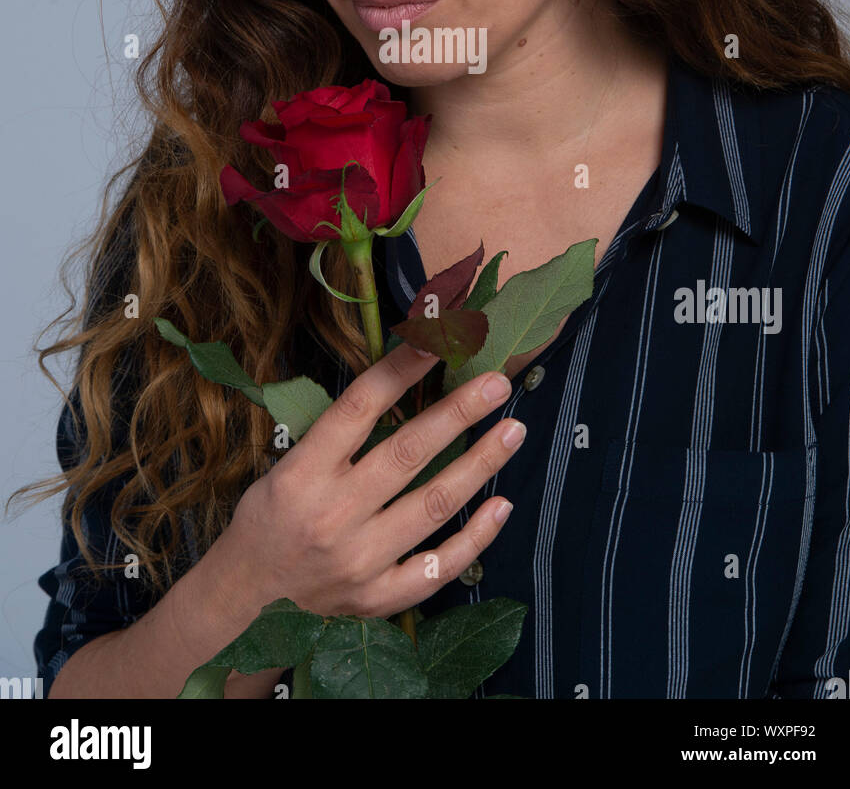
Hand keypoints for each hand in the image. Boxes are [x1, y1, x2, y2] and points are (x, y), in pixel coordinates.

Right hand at [216, 342, 523, 620]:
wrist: (245, 598)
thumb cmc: (270, 518)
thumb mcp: (287, 464)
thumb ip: (339, 434)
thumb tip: (403, 380)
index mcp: (304, 472)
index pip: (360, 407)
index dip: (402, 369)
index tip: (437, 341)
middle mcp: (333, 513)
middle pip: (408, 452)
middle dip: (458, 412)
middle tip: (497, 383)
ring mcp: (359, 560)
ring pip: (434, 505)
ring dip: (480, 465)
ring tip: (513, 431)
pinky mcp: (377, 598)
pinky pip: (437, 568)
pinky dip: (475, 538)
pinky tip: (501, 506)